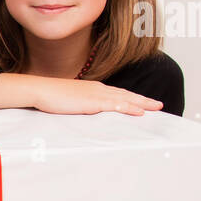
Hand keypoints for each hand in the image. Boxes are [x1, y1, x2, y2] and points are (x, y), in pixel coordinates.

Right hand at [31, 78, 162, 115]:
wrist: (41, 90)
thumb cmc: (50, 96)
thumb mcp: (69, 100)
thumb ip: (80, 104)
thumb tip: (84, 111)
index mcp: (93, 88)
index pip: (117, 94)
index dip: (131, 98)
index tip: (143, 103)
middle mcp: (99, 89)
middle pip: (126, 94)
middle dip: (143, 100)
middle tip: (159, 104)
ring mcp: (97, 94)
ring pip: (125, 99)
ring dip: (142, 103)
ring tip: (156, 107)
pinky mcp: (93, 102)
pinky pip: (116, 105)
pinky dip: (130, 108)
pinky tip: (140, 112)